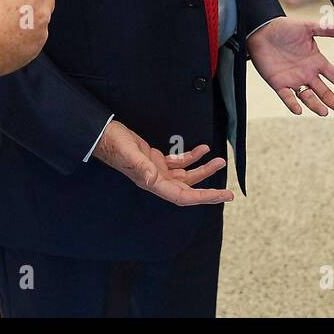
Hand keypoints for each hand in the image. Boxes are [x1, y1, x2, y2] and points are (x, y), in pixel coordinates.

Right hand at [91, 121, 232, 205]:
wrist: (103, 135)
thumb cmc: (115, 144)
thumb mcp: (130, 152)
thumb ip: (142, 166)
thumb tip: (153, 180)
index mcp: (153, 182)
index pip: (184, 196)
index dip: (205, 198)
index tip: (223, 197)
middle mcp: (157, 180)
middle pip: (189, 190)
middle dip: (209, 189)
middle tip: (229, 192)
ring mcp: (157, 171)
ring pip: (186, 176)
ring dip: (203, 170)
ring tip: (219, 161)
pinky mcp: (155, 160)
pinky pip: (178, 163)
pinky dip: (191, 158)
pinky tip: (201, 150)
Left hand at [247, 17, 333, 115]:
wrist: (260, 30)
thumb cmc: (284, 28)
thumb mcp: (307, 27)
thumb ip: (326, 29)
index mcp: (317, 62)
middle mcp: (307, 73)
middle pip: (324, 91)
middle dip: (333, 100)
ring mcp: (293, 79)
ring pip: (308, 96)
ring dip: (316, 105)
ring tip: (324, 112)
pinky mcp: (278, 83)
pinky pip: (287, 96)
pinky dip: (292, 104)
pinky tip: (298, 110)